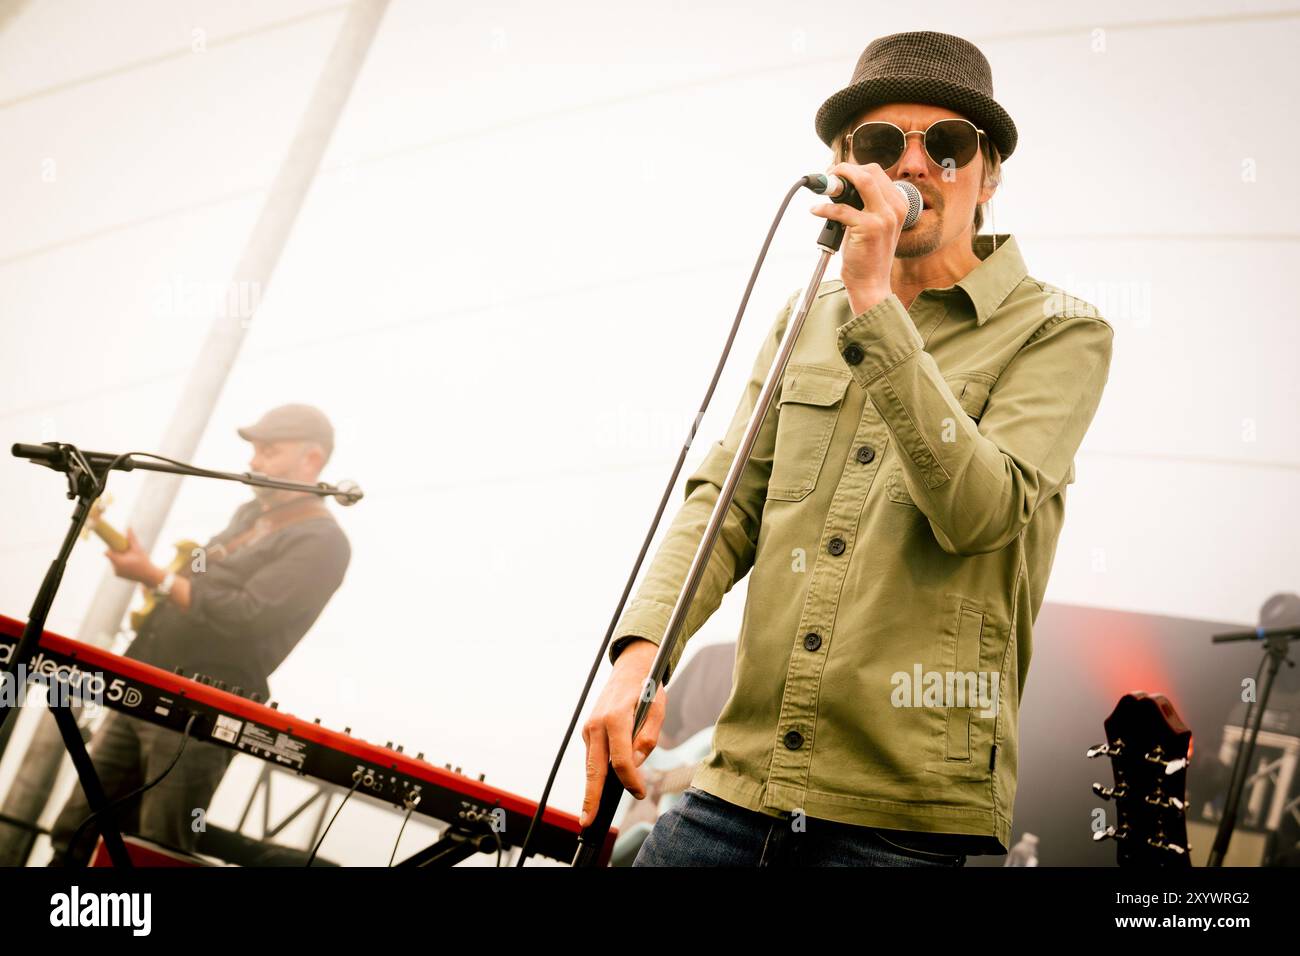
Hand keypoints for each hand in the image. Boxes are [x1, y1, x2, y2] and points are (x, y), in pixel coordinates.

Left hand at [105, 528, 161, 586]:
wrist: (149, 576)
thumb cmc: (144, 562)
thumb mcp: (138, 549)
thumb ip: (132, 539)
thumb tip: (128, 528)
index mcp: (119, 561)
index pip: (107, 553)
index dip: (111, 548)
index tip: (117, 545)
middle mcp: (115, 568)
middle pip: (111, 556)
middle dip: (117, 552)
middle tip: (126, 551)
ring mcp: (116, 573)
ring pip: (113, 561)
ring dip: (118, 558)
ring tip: (129, 558)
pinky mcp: (118, 575)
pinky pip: (116, 566)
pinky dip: (120, 564)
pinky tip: (129, 563)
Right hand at [579, 639, 667, 826]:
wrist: (629, 669)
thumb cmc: (647, 689)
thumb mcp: (657, 709)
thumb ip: (648, 737)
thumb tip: (636, 763)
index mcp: (615, 718)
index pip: (621, 760)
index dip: (631, 781)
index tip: (640, 793)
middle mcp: (597, 724)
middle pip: (594, 769)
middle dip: (591, 797)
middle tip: (587, 822)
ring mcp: (589, 728)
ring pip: (591, 765)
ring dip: (591, 789)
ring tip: (589, 813)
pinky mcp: (588, 731)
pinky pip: (593, 757)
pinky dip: (596, 773)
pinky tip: (599, 788)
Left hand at [810, 161, 907, 313]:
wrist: (871, 284)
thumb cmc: (867, 256)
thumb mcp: (873, 225)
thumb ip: (864, 204)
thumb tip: (839, 187)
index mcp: (898, 205)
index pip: (876, 173)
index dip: (853, 169)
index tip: (837, 174)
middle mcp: (895, 208)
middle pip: (870, 171)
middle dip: (845, 169)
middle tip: (828, 178)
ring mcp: (884, 217)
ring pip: (862, 181)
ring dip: (837, 179)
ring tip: (823, 187)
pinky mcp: (869, 228)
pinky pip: (841, 209)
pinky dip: (824, 209)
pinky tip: (816, 211)